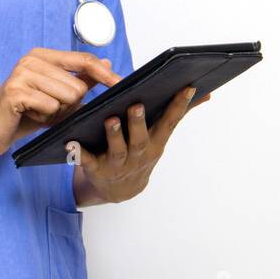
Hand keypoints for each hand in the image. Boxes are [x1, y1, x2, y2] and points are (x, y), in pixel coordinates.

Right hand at [0, 48, 121, 159]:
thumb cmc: (23, 114)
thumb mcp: (56, 96)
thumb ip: (80, 80)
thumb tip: (106, 64)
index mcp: (43, 56)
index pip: (84, 60)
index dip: (105, 73)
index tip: (122, 83)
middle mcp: (32, 59)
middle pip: (78, 85)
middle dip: (69, 106)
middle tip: (48, 110)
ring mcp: (22, 73)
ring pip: (67, 97)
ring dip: (57, 113)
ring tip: (38, 113)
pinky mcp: (15, 91)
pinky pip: (51, 107)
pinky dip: (44, 118)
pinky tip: (29, 116)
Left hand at [67, 84, 212, 203]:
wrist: (120, 190)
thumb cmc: (141, 154)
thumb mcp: (160, 136)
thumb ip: (177, 112)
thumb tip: (207, 92)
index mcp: (155, 142)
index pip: (170, 122)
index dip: (179, 105)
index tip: (187, 87)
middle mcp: (139, 154)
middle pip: (140, 139)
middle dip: (139, 122)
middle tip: (136, 105)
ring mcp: (119, 164)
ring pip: (117, 149)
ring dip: (114, 135)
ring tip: (111, 119)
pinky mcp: (97, 170)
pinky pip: (88, 162)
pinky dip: (80, 154)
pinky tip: (73, 143)